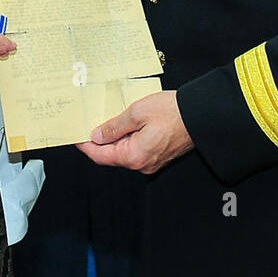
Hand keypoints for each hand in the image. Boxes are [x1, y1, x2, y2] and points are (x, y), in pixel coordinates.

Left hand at [78, 90, 192, 174]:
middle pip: (111, 155)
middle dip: (99, 140)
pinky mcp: (158, 154)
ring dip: (114, 137)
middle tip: (89, 123)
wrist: (201, 116)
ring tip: (107, 119)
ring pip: (124, 151)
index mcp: (134, 156)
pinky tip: (125, 123)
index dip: (85, 146)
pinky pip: (135, 148)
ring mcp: (151, 161)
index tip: (75, 136)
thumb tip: (97, 136)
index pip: (100, 156)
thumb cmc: (172, 113)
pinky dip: (127, 138)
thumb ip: (114, 126)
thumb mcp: (137, 113)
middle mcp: (142, 163)